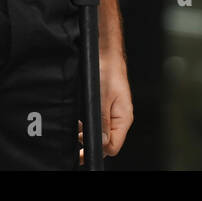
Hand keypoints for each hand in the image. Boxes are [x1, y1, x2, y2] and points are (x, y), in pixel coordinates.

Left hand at [78, 50, 132, 165]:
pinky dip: (90, 125)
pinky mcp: (108, 108)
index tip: (83, 143)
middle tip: (78, 136)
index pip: (113, 146)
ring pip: (103, 133)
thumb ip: (103, 121)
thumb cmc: (107, 70)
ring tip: (78, 127)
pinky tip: (82, 121)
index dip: (98, 147)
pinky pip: (100, 123)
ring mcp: (114, 113)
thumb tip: (102, 141)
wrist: (105, 54)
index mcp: (123, 118)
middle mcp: (120, 118)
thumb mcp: (101, 98)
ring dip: (89, 133)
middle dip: (91, 141)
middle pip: (108, 142)